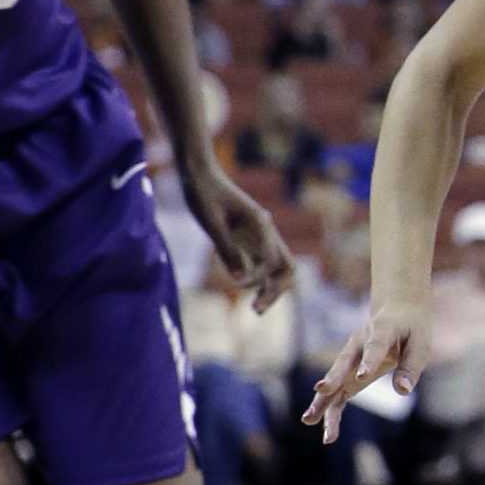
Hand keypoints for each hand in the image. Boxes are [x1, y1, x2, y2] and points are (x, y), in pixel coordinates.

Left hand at [180, 158, 293, 311]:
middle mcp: (265, 232)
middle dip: (277, 291)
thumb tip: (240, 281)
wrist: (198, 173)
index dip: (258, 278)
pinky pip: (258, 263)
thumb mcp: (211, 222)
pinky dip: (255, 278)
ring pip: (275, 268)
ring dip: (269, 288)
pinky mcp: (246, 239)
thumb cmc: (203, 193)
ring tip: (255, 309)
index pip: (272, 261)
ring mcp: (257, 236)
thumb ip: (227, 250)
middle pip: (286, 268)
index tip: (237, 284)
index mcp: (261, 224)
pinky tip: (240, 285)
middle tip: (257, 310)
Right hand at [303, 298, 432, 442]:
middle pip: (344, 363)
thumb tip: (402, 391)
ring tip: (308, 419)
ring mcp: (349, 359)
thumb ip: (411, 366)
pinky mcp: (348, 374)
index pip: (374, 346)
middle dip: (333, 378)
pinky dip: (331, 411)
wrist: (396, 312)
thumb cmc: (410, 330)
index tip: (363, 376)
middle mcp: (358, 344)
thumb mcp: (420, 343)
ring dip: (322, 400)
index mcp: (381, 331)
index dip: (369, 360)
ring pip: (334, 381)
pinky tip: (328, 433)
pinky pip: (338, 394)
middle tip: (321, 390)